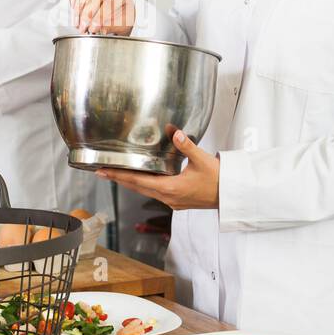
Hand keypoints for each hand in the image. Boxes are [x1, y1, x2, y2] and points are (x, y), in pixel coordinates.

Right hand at [70, 0, 134, 35]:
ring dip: (78, 8)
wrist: (121, 14)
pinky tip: (73, 7)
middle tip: (83, 28)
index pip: (110, 1)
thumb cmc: (123, 20)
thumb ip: (111, 26)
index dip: (99, 16)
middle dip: (87, 14)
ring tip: (78, 23)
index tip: (93, 27)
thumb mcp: (122, 27)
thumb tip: (98, 27)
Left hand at [96, 128, 218, 210]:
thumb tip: (174, 132)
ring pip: (145, 191)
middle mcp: (168, 197)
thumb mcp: (202, 160)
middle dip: (119, 179)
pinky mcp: (178, 202)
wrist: (231, 195)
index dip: (119, 176)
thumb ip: (186, 145)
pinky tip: (142, 179)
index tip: (104, 172)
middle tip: (102, 172)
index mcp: (170, 188)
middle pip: (137, 188)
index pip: (138, 181)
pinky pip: (155, 193)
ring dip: (131, 183)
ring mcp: (173, 202)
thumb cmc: (218, 179)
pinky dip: (144, 186)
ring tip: (117, 174)